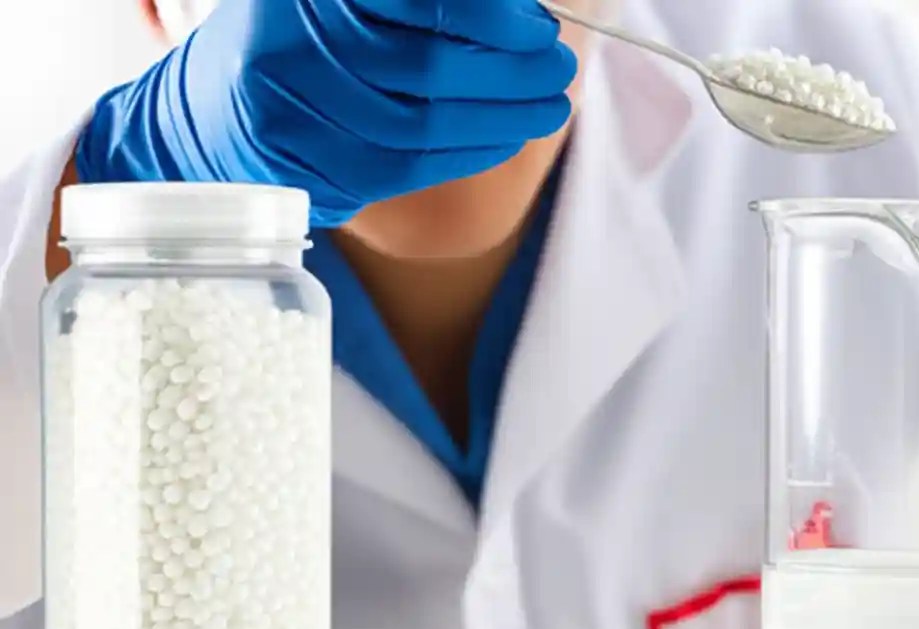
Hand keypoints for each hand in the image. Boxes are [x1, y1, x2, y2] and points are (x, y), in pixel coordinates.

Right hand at [76, 0, 576, 226]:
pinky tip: (504, 139)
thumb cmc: (298, 52)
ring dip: (502, 118)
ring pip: (422, 122)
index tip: (539, 29)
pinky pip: (405, 165)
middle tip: (557, 72)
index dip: (492, 16)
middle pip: (427, 63)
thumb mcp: (344, 7)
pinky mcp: (298, 162)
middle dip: (511, 72)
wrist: (203, 124)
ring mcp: (288, 104)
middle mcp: (289, 37)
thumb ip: (424, 9)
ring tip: (547, 108)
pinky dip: (468, 152)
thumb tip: (522, 17)